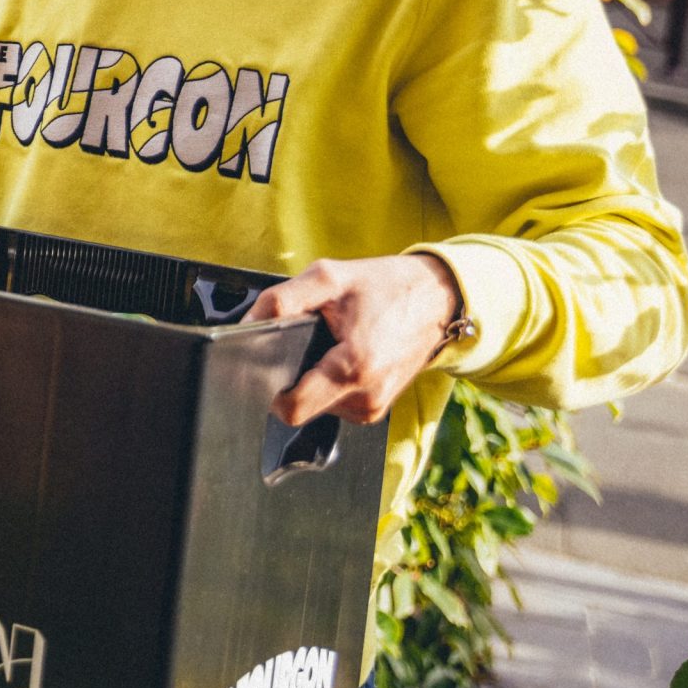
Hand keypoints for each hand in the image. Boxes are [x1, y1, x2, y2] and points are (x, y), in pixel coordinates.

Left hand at [243, 254, 463, 426]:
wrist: (439, 298)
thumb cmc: (388, 286)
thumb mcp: (330, 278)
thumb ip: (282, 300)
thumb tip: (247, 324)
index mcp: (353, 369)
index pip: (290, 408)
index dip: (268, 387)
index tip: (265, 363)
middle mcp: (366, 398)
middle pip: (300, 408)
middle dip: (290, 379)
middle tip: (301, 343)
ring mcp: (373, 408)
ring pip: (316, 407)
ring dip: (312, 379)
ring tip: (329, 344)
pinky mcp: (375, 409)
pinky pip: (335, 403)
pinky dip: (329, 383)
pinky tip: (342, 355)